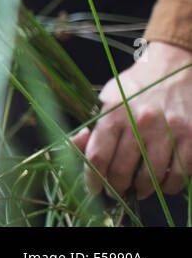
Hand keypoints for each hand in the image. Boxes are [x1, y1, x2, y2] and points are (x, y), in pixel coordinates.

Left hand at [70, 41, 191, 199]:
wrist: (176, 66)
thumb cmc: (138, 84)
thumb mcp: (109, 97)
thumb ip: (94, 124)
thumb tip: (77, 147)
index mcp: (114, 112)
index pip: (97, 156)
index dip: (93, 179)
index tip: (94, 188)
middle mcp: (139, 123)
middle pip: (123, 170)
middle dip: (117, 187)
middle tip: (116, 191)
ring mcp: (168, 131)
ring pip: (152, 177)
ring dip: (143, 190)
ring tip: (139, 190)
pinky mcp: (191, 137)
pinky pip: (180, 173)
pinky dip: (170, 185)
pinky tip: (163, 184)